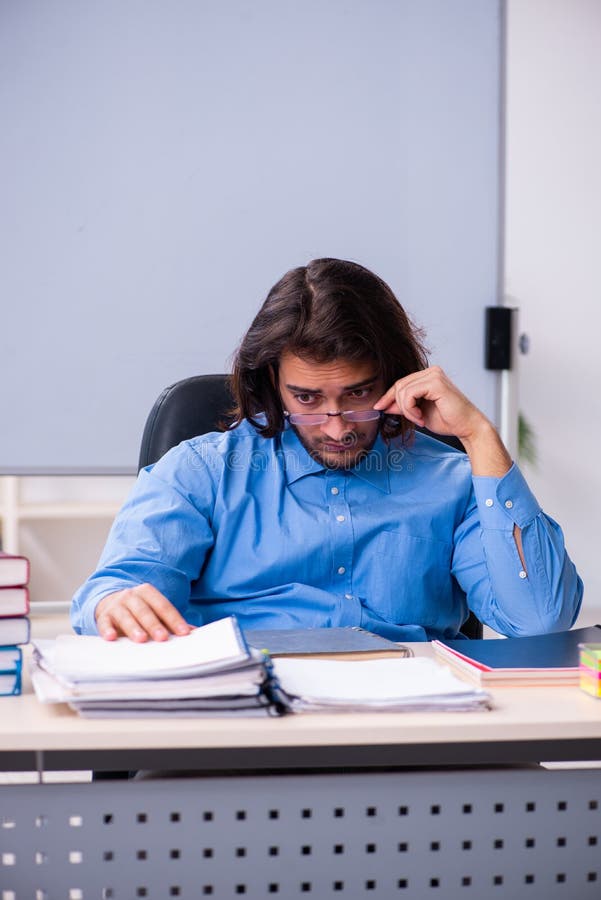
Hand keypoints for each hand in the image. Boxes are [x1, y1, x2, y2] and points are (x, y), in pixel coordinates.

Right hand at [95, 583, 192, 641]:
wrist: (110, 602)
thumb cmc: (139, 610)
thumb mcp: (155, 611)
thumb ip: (171, 621)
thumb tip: (194, 632)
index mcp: (148, 593)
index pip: (163, 606)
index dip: (174, 619)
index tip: (184, 633)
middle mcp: (132, 596)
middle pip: (144, 610)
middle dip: (154, 624)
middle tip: (162, 637)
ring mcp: (117, 605)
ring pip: (126, 616)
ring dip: (134, 628)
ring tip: (141, 639)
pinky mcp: (103, 616)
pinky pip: (104, 622)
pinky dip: (107, 629)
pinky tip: (111, 637)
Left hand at [374, 366, 511, 475]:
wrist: (467, 427)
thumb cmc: (448, 420)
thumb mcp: (419, 413)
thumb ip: (404, 406)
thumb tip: (386, 405)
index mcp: (428, 376)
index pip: (401, 383)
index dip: (388, 396)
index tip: (379, 407)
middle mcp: (431, 371)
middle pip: (399, 385)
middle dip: (397, 404)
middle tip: (412, 419)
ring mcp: (434, 375)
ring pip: (402, 390)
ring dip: (406, 410)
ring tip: (419, 419)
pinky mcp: (435, 382)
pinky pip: (409, 394)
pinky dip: (410, 409)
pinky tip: (421, 417)